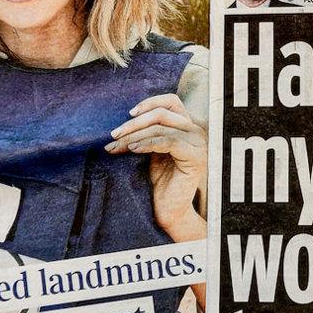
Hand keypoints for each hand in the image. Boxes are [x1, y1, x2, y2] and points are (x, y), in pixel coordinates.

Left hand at [105, 93, 207, 236]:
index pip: (171, 102)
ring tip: (117, 145)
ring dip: (135, 135)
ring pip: (161, 127)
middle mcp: (196, 131)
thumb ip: (146, 132)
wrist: (171, 209)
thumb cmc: (161, 182)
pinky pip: (168, 142)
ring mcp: (198, 143)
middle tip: (114, 134)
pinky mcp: (195, 157)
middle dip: (134, 123)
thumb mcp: (152, 150)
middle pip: (162, 114)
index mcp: (188, 127)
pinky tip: (133, 149)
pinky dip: (148, 143)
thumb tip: (121, 121)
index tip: (128, 114)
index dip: (149, 103)